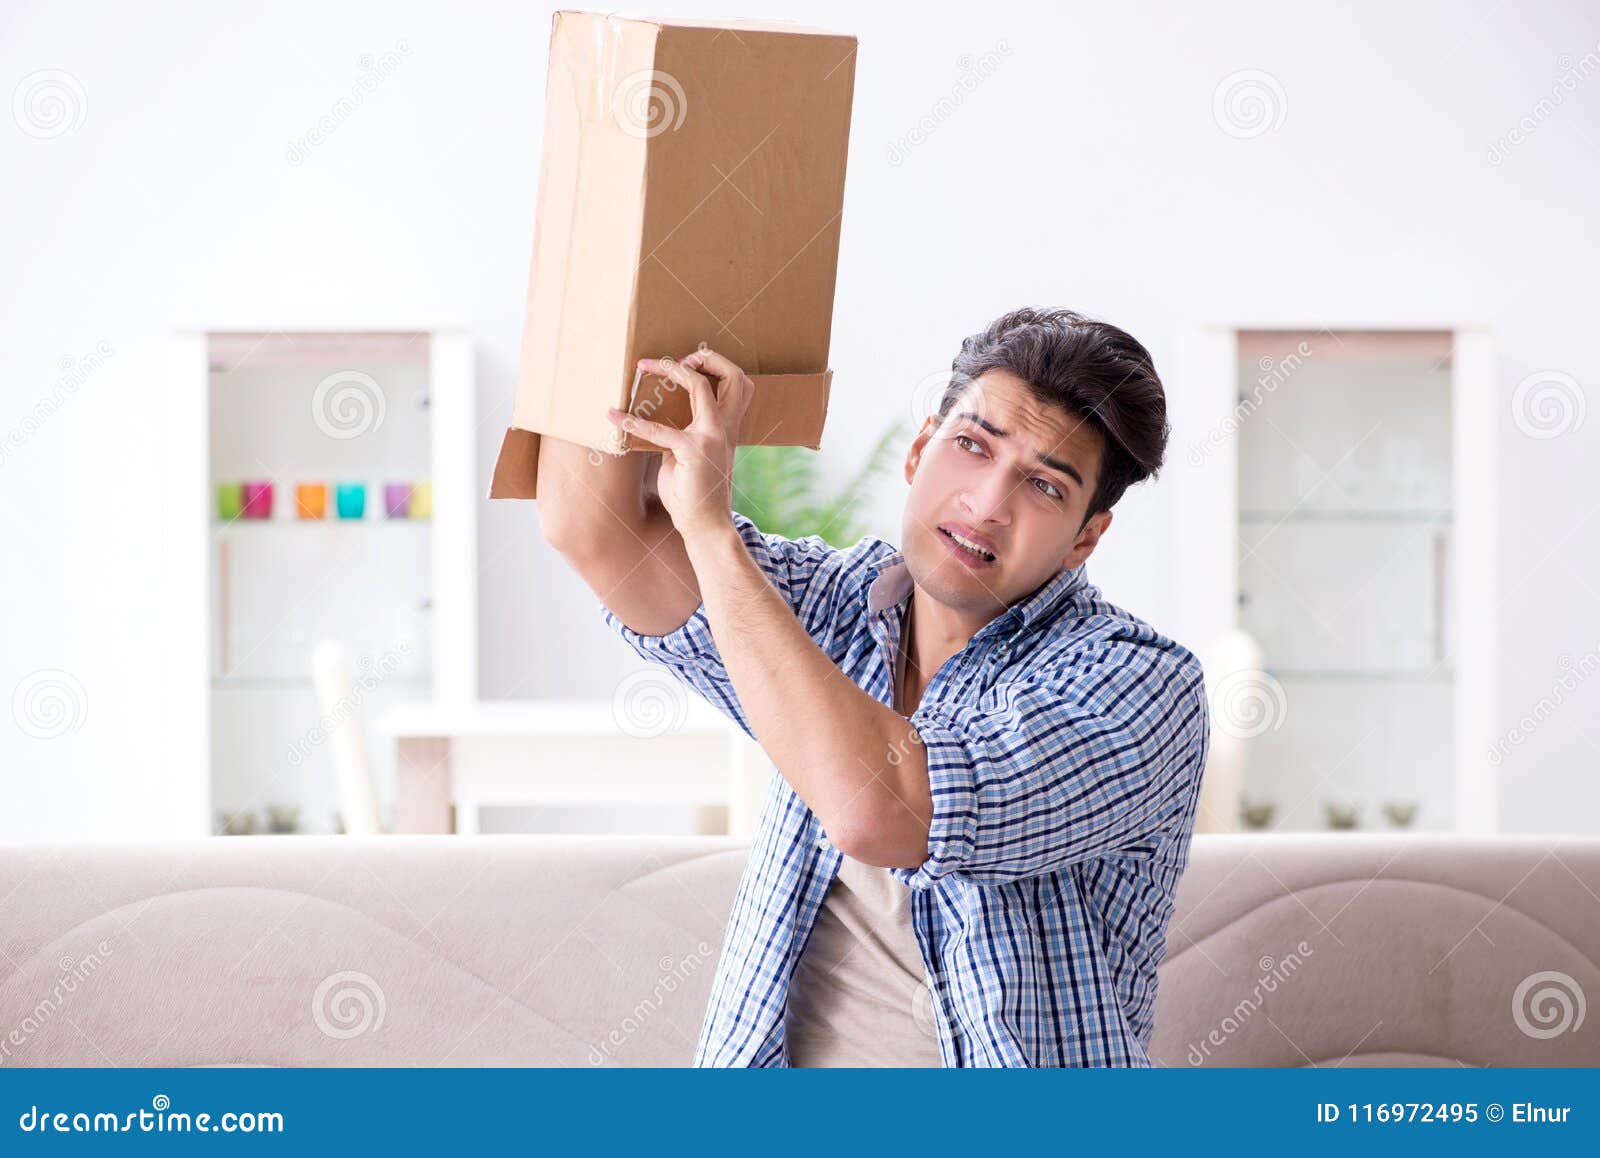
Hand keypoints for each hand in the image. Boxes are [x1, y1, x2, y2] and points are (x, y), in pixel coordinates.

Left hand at [606, 346, 752, 541]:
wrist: (706, 525)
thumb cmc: (694, 493)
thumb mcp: (689, 456)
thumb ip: (682, 435)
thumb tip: (655, 422)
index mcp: (727, 427)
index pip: (738, 383)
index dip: (716, 366)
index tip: (687, 364)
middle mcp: (724, 427)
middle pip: (733, 375)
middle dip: (706, 357)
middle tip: (676, 357)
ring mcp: (711, 436)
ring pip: (699, 386)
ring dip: (670, 369)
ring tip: (643, 366)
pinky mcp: (692, 451)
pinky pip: (659, 429)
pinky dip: (633, 421)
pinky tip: (614, 417)